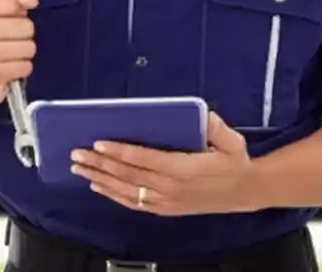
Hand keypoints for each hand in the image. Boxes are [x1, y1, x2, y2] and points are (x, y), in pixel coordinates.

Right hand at [0, 0, 38, 110]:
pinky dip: (20, 69)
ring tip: (6, 55)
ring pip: (29, 47)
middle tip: (6, 40)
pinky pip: (25, 66)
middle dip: (23, 34)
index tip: (10, 17)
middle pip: (26, 26)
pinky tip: (6, 69)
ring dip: (23, 53)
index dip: (20, 11)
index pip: (15, 3)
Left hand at [69, 111, 258, 215]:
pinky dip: (113, 195)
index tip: (99, 143)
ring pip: (125, 190)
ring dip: (100, 178)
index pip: (144, 159)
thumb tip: (202, 113)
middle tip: (77, 153)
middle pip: (128, 175)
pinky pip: (133, 203)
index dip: (120, 152)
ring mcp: (166, 201)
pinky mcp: (165, 209)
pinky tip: (98, 186)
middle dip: (99, 163)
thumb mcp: (231, 141)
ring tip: (79, 168)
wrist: (245, 192)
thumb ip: (215, 126)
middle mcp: (170, 187)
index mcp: (183, 168)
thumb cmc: (234, 162)